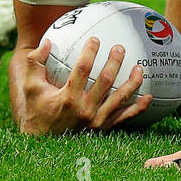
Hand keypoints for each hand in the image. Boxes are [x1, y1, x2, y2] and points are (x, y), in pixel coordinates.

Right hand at [19, 37, 152, 135]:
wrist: (42, 141)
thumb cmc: (37, 109)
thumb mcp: (31, 87)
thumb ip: (35, 63)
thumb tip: (46, 42)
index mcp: (67, 97)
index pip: (82, 69)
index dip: (90, 52)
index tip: (95, 39)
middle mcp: (84, 109)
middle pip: (106, 81)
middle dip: (115, 62)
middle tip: (120, 47)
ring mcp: (96, 120)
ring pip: (119, 99)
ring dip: (132, 82)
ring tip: (140, 68)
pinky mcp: (103, 128)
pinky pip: (124, 117)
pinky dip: (138, 108)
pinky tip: (149, 96)